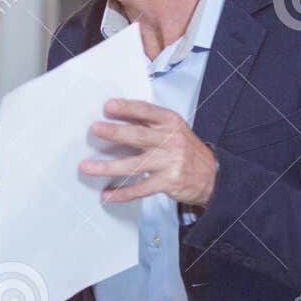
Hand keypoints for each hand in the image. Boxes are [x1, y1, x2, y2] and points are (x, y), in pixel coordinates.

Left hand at [80, 98, 217, 205]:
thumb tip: (114, 117)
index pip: (147, 111)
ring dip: (108, 167)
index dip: (127, 108)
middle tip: (95, 129)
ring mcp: (170, 162)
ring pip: (134, 164)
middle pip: (139, 136)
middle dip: (115, 132)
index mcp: (170, 122)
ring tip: (87, 167)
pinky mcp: (168, 182)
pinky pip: (140, 189)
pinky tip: (107, 194)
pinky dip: (122, 193)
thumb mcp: (173, 130)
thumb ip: (148, 123)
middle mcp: (170, 140)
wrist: (213, 176)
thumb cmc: (185, 149)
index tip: (108, 106)